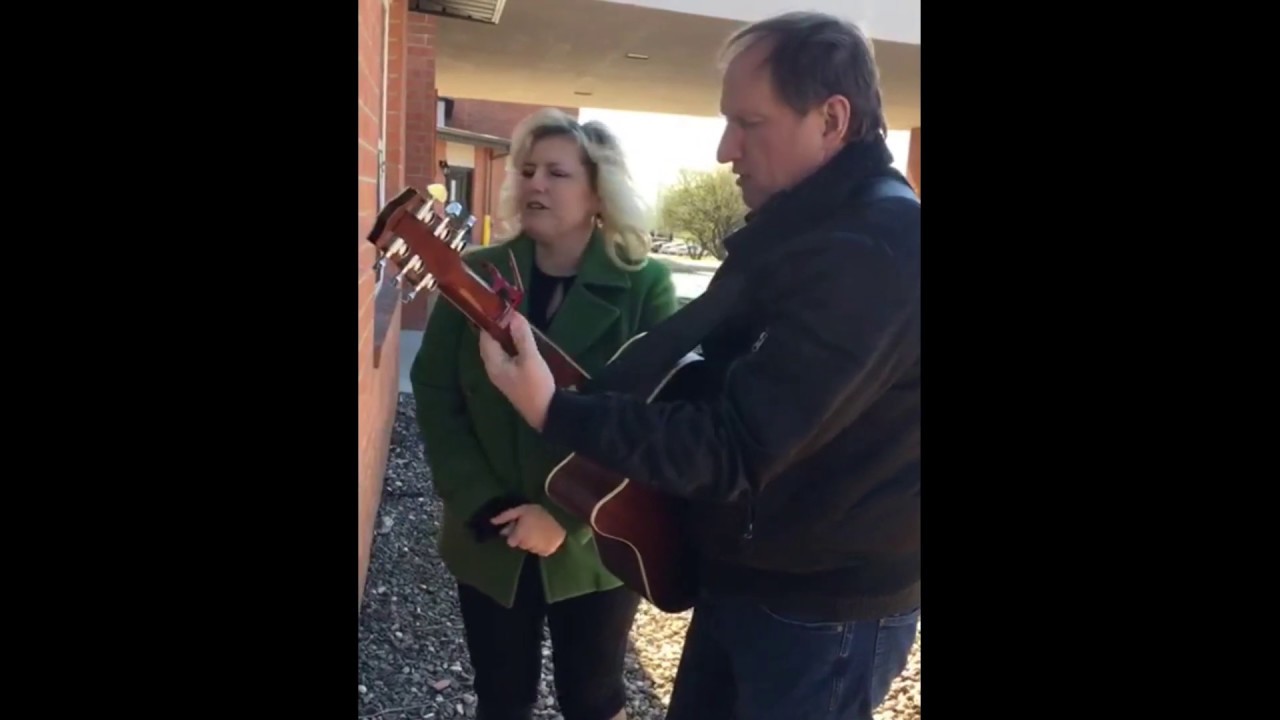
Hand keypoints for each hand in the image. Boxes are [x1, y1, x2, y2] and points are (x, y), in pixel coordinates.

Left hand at [478, 312, 554, 430]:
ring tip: (518, 325)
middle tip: (512, 314)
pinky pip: (507, 357)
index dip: (492, 322)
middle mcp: (494, 369)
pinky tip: (523, 342)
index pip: (485, 337)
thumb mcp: (530, 358)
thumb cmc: (536, 385)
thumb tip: (513, 316)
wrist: (547, 412)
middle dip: (499, 329)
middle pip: (491, 344)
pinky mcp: (513, 379)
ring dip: (507, 338)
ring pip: (500, 351)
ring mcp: (503, 375)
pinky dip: (512, 347)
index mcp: (493, 363)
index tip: (503, 308)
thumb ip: (521, 337)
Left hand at [491, 504, 565, 556]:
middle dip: (522, 536)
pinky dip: (541, 544)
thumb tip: (491, 522)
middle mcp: (525, 546)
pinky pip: (539, 550)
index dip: (514, 532)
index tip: (521, 525)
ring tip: (539, 529)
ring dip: (532, 540)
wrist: (563, 518)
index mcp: (518, 536)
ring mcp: (536, 550)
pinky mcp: (547, 552)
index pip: (510, 541)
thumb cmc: (539, 513)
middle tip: (531, 526)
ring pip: (529, 547)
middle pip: (520, 544)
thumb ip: (506, 517)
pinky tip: (546, 535)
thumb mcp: (521, 510)